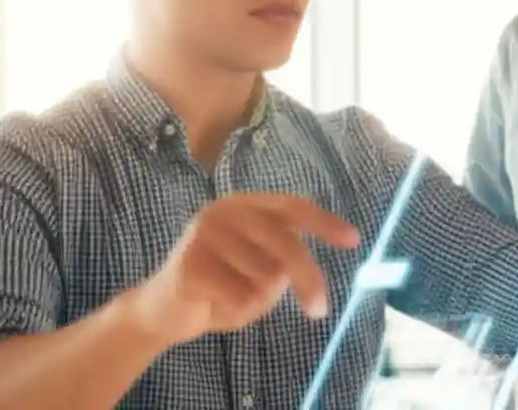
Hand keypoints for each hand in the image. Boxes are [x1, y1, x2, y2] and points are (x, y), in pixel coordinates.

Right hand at [131, 193, 359, 345]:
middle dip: (308, 280)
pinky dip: (237, 312)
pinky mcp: (190, 264)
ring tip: (231, 298)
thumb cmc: (220, 288)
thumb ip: (282, 260)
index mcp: (244, 205)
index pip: (292, 207)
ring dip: (258, 301)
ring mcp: (203, 234)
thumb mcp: (260, 270)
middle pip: (285, 244)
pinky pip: (240, 297)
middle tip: (320, 311)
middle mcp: (223, 211)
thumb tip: (310, 269)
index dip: (324, 222)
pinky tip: (214, 306)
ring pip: (264, 277)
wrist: (163, 312)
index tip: (353, 240)